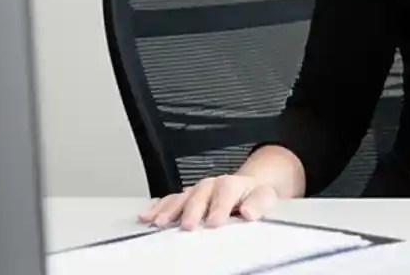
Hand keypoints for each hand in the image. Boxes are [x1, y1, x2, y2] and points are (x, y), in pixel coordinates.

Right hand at [137, 175, 278, 229]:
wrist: (245, 189)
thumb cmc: (252, 196)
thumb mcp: (263, 198)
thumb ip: (258, 204)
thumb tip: (250, 212)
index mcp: (233, 184)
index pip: (226, 191)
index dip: (220, 206)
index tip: (214, 222)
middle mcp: (211, 185)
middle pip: (200, 194)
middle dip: (193, 209)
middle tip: (188, 225)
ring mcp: (196, 191)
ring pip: (181, 197)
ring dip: (170, 210)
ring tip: (161, 222)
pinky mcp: (185, 198)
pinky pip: (168, 201)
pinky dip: (157, 208)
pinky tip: (146, 217)